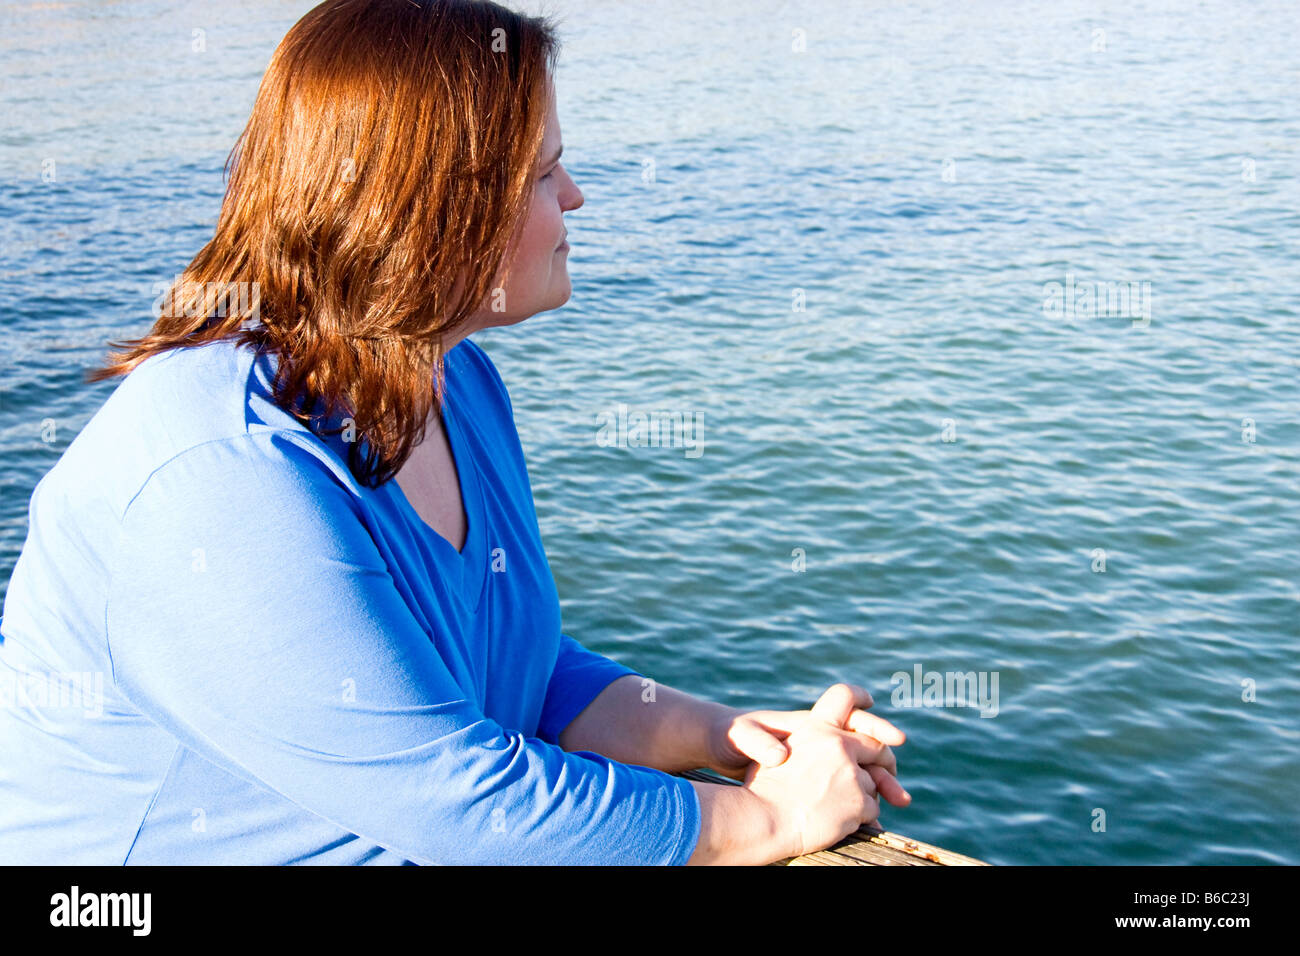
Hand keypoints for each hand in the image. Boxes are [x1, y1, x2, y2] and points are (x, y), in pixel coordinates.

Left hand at [705, 683, 909, 808]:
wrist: (719, 748)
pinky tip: (870, 820)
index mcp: (807, 722)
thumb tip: (781, 756)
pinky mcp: (812, 778)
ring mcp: (817, 758)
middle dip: (885, 764)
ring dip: (879, 784)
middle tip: (900, 791)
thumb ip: (758, 743)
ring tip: (897, 805)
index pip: (849, 712)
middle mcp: (819, 738)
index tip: (894, 740)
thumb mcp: (740, 736)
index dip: (873, 723)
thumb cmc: (729, 735)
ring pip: (859, 769)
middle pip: (863, 745)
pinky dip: (860, 801)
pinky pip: (844, 787)